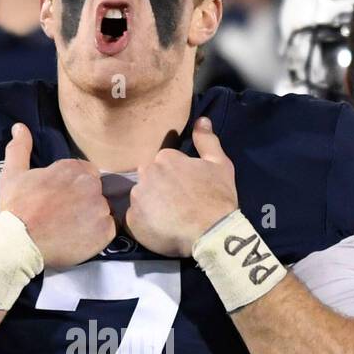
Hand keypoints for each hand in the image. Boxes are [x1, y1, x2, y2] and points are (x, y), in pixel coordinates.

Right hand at [0, 123, 115, 267]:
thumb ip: (20, 148)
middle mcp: (91, 185)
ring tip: (71, 229)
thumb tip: (19, 126)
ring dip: (91, 217)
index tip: (60, 198)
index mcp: (73, 168)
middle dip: (83, 200)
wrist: (20, 244)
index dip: (73, 186)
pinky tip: (79, 239)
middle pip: (95, 191)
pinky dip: (97, 235)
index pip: (85, 173)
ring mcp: (100, 209)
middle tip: (65, 215)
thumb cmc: (16, 208)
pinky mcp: (105, 232)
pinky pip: (108, 230)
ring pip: (102, 210)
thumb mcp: (13, 174)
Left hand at [125, 117, 238, 256]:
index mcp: (165, 157)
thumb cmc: (218, 198)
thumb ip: (207, 141)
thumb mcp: (220, 165)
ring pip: (141, 198)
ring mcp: (137, 197)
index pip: (163, 163)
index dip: (176, 177)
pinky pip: (135, 219)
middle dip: (159, 188)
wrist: (211, 234)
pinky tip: (161, 229)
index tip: (187, 189)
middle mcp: (146, 173)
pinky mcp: (132, 220)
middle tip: (177, 204)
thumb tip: (201, 120)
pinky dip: (145, 224)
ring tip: (169, 219)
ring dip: (151, 205)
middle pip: (149, 179)